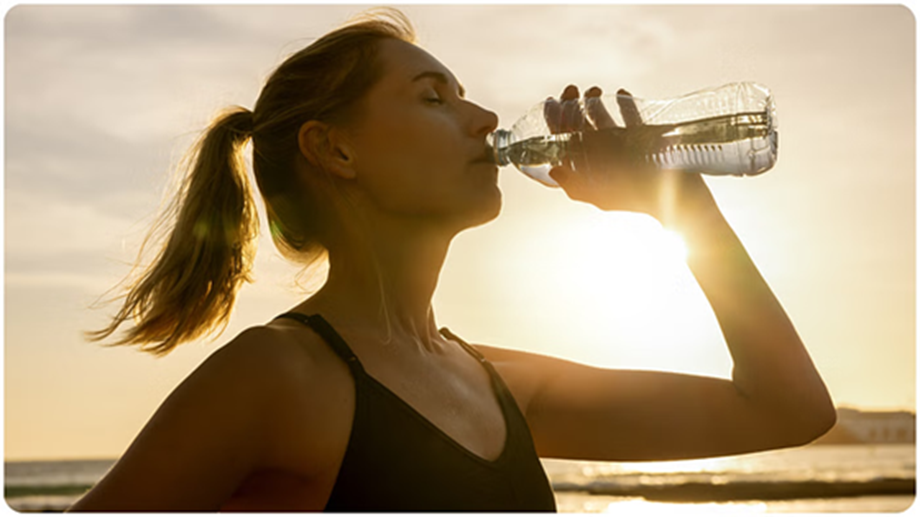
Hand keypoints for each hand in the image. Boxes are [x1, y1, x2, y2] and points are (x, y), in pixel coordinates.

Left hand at [545, 85, 702, 221]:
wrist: (676, 197)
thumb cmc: (636, 199)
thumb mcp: (601, 195)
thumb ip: (575, 185)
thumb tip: (553, 169)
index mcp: (588, 168)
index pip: (564, 141)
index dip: (555, 121)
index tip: (552, 101)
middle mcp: (602, 156)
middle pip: (580, 126)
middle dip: (574, 105)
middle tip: (573, 89)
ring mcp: (623, 146)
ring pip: (603, 119)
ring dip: (595, 102)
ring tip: (594, 91)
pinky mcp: (644, 138)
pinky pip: (632, 117)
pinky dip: (625, 104)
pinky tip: (620, 94)